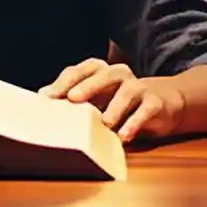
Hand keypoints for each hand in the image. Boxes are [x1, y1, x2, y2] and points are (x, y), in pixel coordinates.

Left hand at [39, 58, 186, 142]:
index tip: (47, 97)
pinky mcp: (154, 102)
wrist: (163, 101)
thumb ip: (73, 98)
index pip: (79, 71)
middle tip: (72, 98)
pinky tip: (123, 135)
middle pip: (103, 74)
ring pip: (126, 91)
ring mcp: (138, 87)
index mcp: (99, 71)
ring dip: (114, 107)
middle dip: (87, 85)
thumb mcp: (96, 99)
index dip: (63, 82)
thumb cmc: (120, 101)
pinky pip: (145, 110)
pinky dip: (134, 123)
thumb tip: (42, 100)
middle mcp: (118, 75)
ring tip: (103, 123)